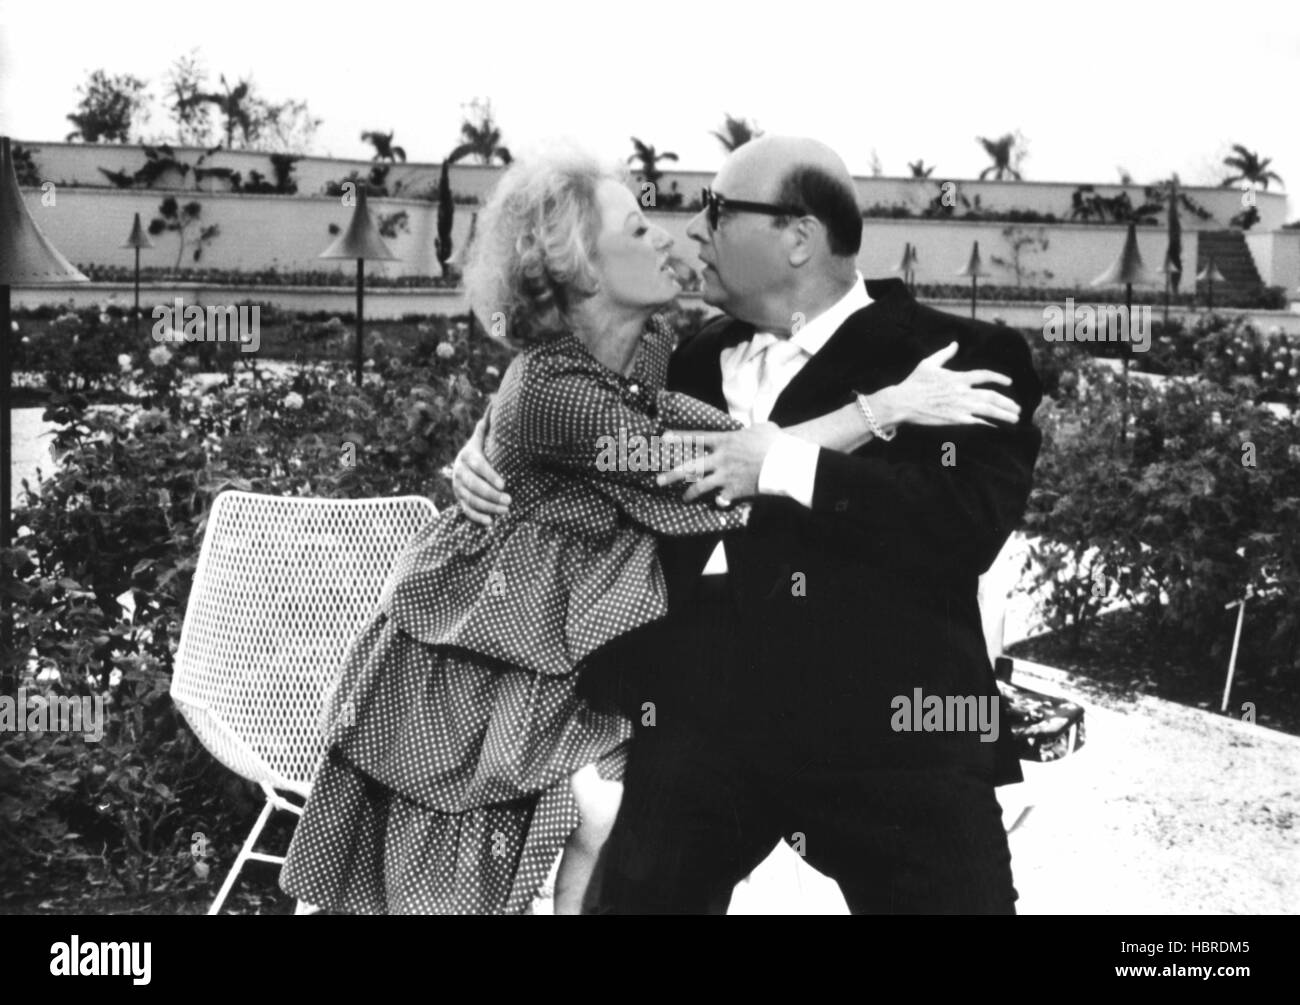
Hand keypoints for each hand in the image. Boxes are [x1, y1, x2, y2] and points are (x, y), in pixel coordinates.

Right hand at [451, 415, 510, 525]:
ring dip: (488, 506)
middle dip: (492, 494)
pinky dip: (477, 517)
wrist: (462, 464)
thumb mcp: (481, 438)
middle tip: (510, 500)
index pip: (478, 466)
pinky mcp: (459, 499)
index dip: (489, 475)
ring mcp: (458, 487)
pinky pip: (465, 511)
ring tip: (506, 510)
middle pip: (473, 485)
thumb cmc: (480, 450)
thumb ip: (487, 425)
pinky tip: (491, 522)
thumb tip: (495, 402)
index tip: (504, 483)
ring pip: (471, 499)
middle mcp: (459, 472)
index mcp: (467, 455)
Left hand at [655, 423, 782, 503]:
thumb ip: (747, 430)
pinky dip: (719, 501)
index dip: (679, 437)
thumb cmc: (774, 441)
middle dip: (672, 475)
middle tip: (659, 481)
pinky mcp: (734, 490)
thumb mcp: (759, 428)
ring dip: (690, 493)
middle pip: (690, 467)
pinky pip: (721, 499)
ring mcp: (725, 476)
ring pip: (700, 487)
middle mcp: (720, 459)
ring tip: (683, 498)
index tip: (665, 438)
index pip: (696, 438)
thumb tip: (749, 430)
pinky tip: (718, 503)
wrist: (783, 461)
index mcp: (725, 441)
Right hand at [871, 342, 1020, 428]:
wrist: (901, 403)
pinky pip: (976, 422)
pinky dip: (988, 424)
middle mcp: (961, 392)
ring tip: (1014, 418)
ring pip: (988, 410)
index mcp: (956, 377)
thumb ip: (944, 354)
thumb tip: (955, 343)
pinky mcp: (954, 419)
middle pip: (991, 396)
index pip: (984, 375)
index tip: (1009, 382)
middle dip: (1007, 403)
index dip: (999, 378)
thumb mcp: (928, 364)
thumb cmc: (913, 383)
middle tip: (1017, 409)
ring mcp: (959, 407)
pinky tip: (997, 427)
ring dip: (1004, 414)